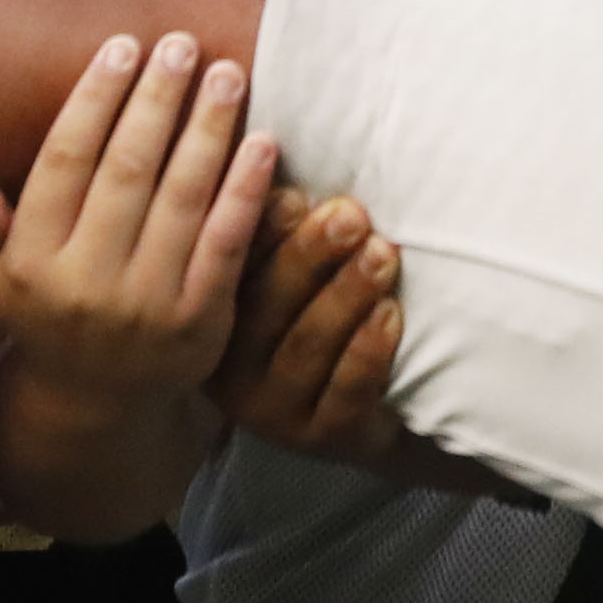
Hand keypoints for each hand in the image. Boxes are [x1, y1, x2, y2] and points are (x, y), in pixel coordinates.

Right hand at [0, 32, 276, 410]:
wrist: (97, 407)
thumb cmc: (49, 318)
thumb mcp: (3, 280)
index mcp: (30, 265)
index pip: (64, 164)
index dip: (94, 100)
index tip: (122, 47)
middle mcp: (85, 285)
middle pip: (127, 171)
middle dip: (157, 100)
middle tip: (182, 43)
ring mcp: (146, 306)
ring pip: (182, 198)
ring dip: (207, 128)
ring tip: (226, 73)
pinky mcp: (200, 324)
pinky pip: (226, 243)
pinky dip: (246, 190)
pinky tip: (262, 141)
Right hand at [209, 182, 417, 468]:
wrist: (375, 407)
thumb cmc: (326, 313)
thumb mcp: (298, 270)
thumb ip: (281, 227)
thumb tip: (277, 163)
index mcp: (211, 316)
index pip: (228, 269)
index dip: (262, 230)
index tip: (298, 196)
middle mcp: (228, 367)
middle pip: (265, 305)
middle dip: (311, 255)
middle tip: (351, 216)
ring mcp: (270, 410)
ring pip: (305, 348)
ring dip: (346, 296)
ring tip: (382, 254)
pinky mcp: (318, 438)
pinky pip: (343, 393)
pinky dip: (368, 350)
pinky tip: (390, 314)